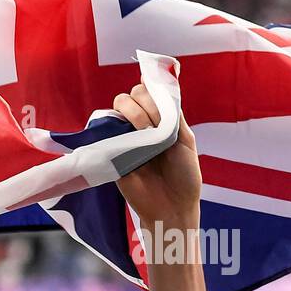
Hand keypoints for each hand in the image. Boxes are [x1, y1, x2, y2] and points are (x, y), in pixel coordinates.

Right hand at [113, 83, 201, 228]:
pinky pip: (104, 127)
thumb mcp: (186, 141)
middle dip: (146, 105)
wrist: (173, 206)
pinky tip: (129, 138)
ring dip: (135, 114)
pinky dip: (115, 127)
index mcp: (160, 120)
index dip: (153, 94)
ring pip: (119, 105)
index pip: (148, 91)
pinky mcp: (111, 148)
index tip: (162, 108)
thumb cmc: (184, 176)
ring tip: (146, 136)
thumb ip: (174, 114)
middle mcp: (141, 124)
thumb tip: (159, 84)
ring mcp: (125, 135)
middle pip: (132, 94)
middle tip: (156, 127)